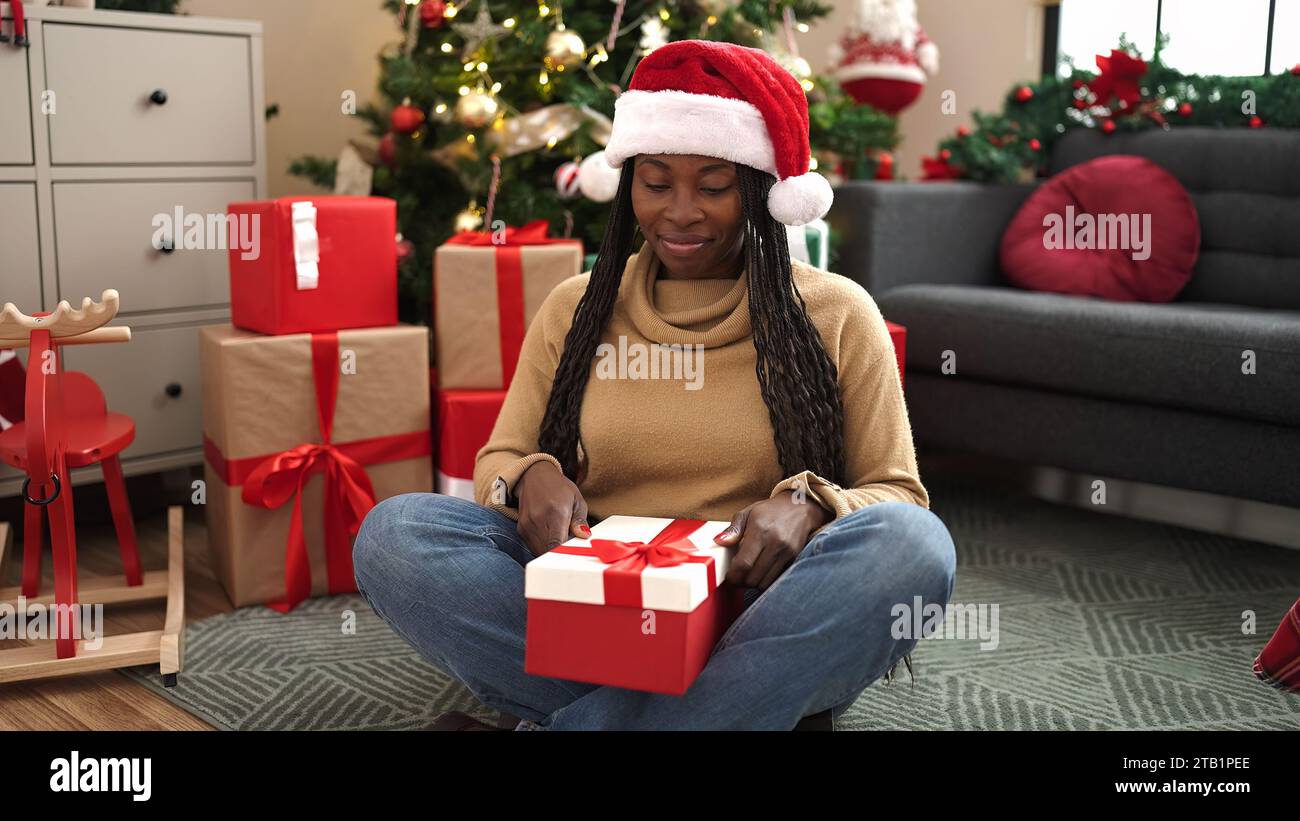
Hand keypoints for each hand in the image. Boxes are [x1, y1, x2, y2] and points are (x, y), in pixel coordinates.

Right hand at [514, 460, 590, 556]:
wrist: (534, 476)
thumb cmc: (559, 488)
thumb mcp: (577, 500)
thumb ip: (580, 521)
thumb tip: (584, 536)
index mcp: (556, 512)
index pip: (556, 544)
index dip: (564, 554)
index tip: (573, 556)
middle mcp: (538, 519)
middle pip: (548, 551)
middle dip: (559, 554)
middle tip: (569, 547)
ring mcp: (528, 525)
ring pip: (539, 551)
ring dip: (550, 551)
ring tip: (560, 540)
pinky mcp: (521, 529)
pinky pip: (533, 546)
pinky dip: (542, 546)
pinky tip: (550, 536)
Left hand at [714, 491, 832, 589]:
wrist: (800, 507)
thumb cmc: (771, 511)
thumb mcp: (748, 513)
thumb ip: (733, 529)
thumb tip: (719, 541)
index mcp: (760, 531)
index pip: (743, 564)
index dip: (733, 576)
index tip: (729, 576)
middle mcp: (775, 544)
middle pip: (753, 578)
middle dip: (742, 581)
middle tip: (738, 575)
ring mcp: (786, 553)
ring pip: (765, 583)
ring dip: (754, 583)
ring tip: (750, 573)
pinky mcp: (794, 559)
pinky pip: (776, 579)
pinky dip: (766, 580)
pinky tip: (762, 571)